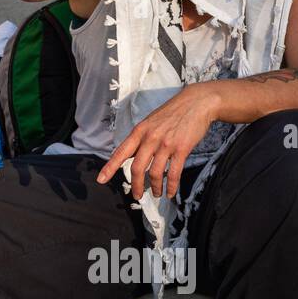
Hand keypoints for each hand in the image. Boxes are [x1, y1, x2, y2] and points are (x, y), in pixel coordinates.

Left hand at [97, 86, 219, 199]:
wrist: (196, 102)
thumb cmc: (173, 112)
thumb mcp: (151, 121)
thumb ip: (141, 137)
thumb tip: (132, 155)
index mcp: (140, 131)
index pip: (121, 152)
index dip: (110, 168)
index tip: (101, 180)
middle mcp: (150, 138)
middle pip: (136, 168)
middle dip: (136, 186)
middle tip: (137, 196)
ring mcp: (166, 144)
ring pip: (154, 173)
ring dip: (155, 188)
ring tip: (157, 194)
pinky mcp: (181, 149)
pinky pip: (173, 173)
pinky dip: (171, 186)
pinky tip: (170, 192)